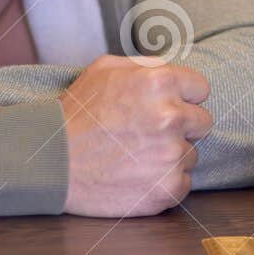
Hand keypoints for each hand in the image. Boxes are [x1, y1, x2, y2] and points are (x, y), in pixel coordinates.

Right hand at [60, 55, 211, 216]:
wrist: (50, 163)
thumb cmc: (75, 115)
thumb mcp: (104, 69)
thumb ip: (146, 66)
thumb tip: (173, 69)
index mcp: (160, 82)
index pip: (201, 89)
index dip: (182, 98)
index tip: (164, 107)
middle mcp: (171, 116)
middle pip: (203, 122)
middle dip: (182, 127)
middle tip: (148, 133)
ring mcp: (171, 155)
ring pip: (192, 154)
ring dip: (171, 156)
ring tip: (136, 156)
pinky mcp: (167, 188)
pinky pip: (183, 183)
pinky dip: (165, 183)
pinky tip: (138, 177)